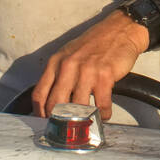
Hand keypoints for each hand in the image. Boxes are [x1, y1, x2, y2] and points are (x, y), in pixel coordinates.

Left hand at [32, 10, 149, 120]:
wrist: (120, 30)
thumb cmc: (94, 44)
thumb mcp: (69, 55)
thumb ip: (59, 75)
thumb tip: (53, 101)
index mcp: (56, 63)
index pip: (39, 94)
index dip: (40, 113)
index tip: (47, 122)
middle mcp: (68, 66)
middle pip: (56, 104)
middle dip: (61, 121)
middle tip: (68, 129)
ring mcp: (86, 71)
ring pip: (78, 107)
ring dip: (84, 119)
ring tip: (89, 122)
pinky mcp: (104, 75)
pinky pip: (101, 104)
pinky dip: (103, 114)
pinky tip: (104, 114)